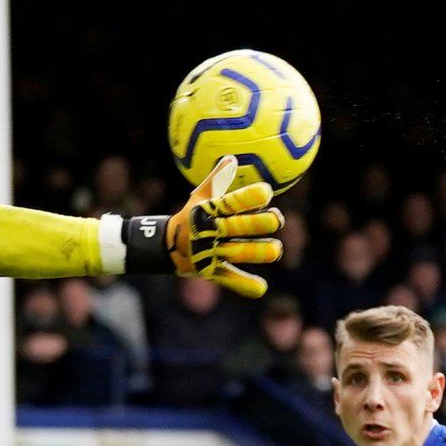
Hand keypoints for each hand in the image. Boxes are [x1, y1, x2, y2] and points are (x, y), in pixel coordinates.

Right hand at [167, 157, 282, 298]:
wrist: (169, 245)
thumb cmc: (191, 216)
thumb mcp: (201, 196)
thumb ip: (218, 179)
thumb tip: (231, 157)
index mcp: (207, 211)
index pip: (230, 202)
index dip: (247, 197)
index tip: (266, 192)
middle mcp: (208, 232)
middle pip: (235, 227)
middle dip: (256, 224)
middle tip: (276, 220)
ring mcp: (208, 253)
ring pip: (235, 252)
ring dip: (255, 252)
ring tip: (276, 251)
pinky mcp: (210, 271)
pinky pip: (228, 279)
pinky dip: (243, 284)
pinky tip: (261, 288)